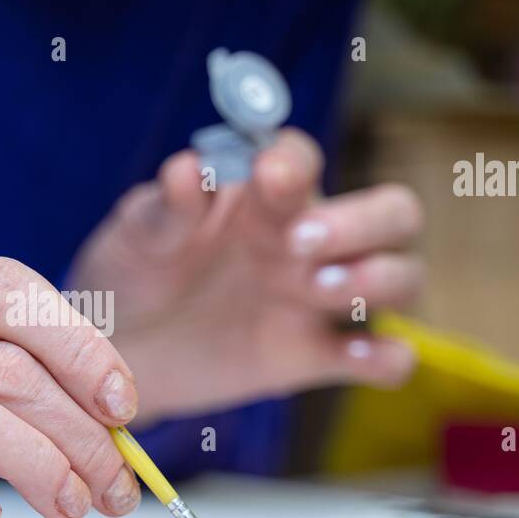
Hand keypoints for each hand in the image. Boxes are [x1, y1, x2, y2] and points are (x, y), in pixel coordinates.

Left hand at [69, 129, 423, 425]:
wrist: (115, 354)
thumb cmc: (129, 274)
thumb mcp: (135, 236)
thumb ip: (164, 207)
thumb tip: (187, 169)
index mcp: (261, 196)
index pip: (305, 159)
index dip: (297, 163)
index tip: (270, 177)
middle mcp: (306, 239)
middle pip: (391, 211)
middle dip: (362, 221)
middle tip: (300, 245)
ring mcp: (317, 299)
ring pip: (403, 275)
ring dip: (380, 278)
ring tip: (318, 290)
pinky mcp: (314, 356)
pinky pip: (384, 358)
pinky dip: (386, 357)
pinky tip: (351, 355)